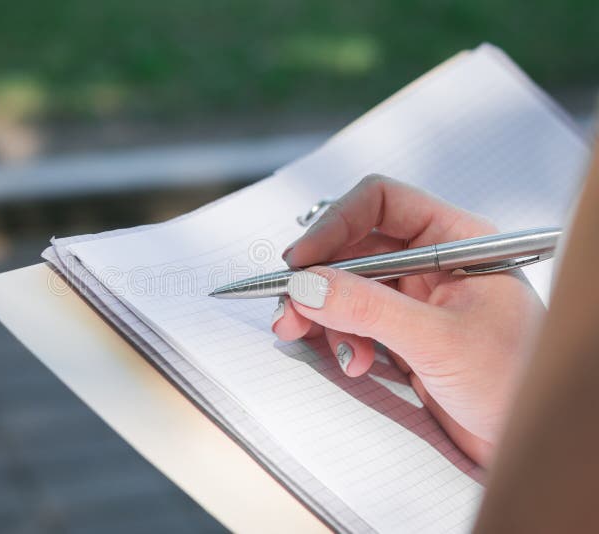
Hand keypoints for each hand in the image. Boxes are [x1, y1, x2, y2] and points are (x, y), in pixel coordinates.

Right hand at [272, 175, 544, 465]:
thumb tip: (307, 284)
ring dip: (325, 313)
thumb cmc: (513, 382)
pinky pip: (354, 320)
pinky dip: (341, 338)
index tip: (300, 260)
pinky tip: (355, 364)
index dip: (335, 223)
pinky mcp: (401, 332)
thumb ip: (370, 308)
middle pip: (354, 247)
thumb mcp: (438, 340)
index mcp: (455, 240)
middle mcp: (432, 261)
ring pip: (347, 285)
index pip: (381, 203)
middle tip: (290, 309)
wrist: (526, 440)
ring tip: (317, 342)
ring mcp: (414, 298)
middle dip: (319, 279)